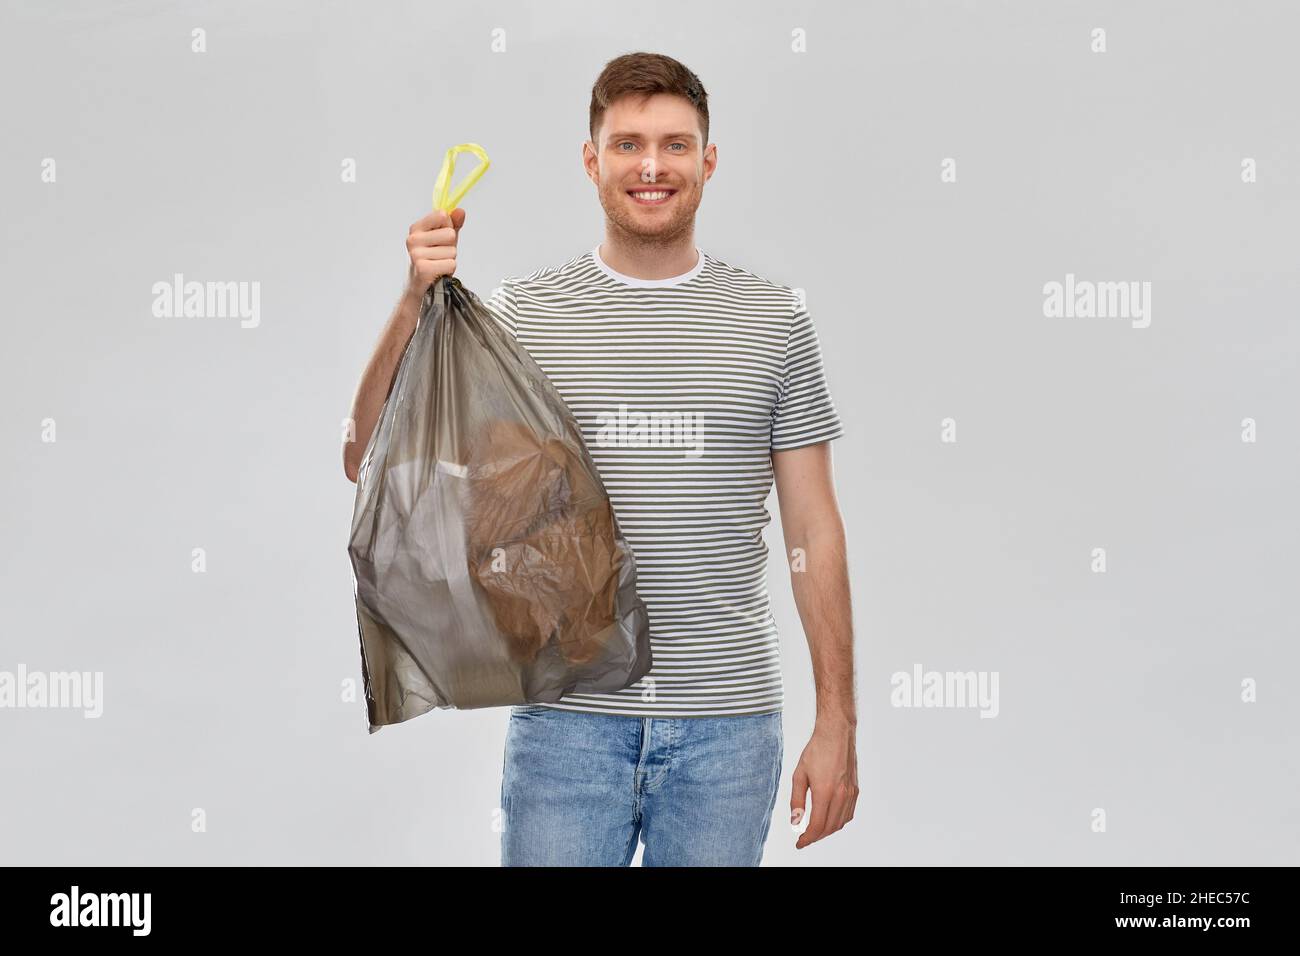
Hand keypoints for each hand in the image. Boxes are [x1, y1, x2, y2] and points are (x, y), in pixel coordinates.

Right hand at [405, 207, 465, 297]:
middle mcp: (413, 239)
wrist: (422, 288)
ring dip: (449, 261)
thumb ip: (453, 225)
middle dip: (450, 247)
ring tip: (438, 266)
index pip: (442, 215)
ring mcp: (416, 254)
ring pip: (452, 251)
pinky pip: (450, 264)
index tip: (441, 238)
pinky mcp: (423, 269)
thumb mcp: (444, 240)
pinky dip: (448, 271)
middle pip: (450, 234)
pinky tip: (438, 273)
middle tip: (440, 256)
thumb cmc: (433, 261)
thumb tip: (460, 211)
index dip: (448, 227)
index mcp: (417, 228)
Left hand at [789, 719, 857, 848]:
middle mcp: (841, 795)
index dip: (807, 838)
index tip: (799, 843)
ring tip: (815, 830)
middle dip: (816, 836)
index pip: (817, 826)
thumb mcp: (799, 774)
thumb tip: (795, 821)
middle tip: (804, 837)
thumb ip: (797, 800)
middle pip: (829, 828)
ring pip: (840, 823)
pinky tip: (829, 819)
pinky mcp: (855, 789)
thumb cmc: (817, 750)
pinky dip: (839, 821)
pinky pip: (848, 814)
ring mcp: (850, 793)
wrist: (837, 733)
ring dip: (827, 831)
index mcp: (825, 792)